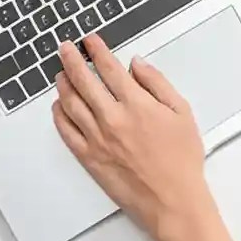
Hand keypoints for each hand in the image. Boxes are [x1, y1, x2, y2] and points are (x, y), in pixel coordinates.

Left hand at [51, 35, 214, 240]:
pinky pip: (66, 131)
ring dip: (63, 84)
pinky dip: (59, 115)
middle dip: (71, 60)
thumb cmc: (182, 159)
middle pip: (83, 81)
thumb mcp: (182, 112)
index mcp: (136, 104)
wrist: (172, 200)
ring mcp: (96, 139)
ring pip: (70, 103)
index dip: (97, 50)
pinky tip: (59, 106)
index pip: (109, 68)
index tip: (90, 40)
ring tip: (60, 72)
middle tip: (64, 48)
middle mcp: (112, 118)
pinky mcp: (88, 158)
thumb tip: (137, 64)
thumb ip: (157, 83)